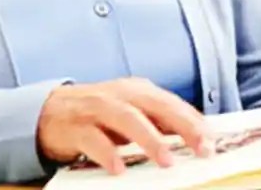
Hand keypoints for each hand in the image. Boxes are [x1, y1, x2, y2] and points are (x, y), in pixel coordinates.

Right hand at [36, 78, 213, 174]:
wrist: (47, 112)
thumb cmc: (99, 116)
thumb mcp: (131, 113)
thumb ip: (157, 122)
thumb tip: (195, 138)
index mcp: (138, 91)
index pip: (173, 104)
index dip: (195, 122)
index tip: (213, 142)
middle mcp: (121, 95)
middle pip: (157, 106)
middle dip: (183, 127)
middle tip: (203, 149)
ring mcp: (97, 109)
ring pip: (128, 119)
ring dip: (150, 140)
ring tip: (167, 161)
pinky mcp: (75, 128)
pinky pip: (93, 140)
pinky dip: (108, 154)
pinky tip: (119, 169)